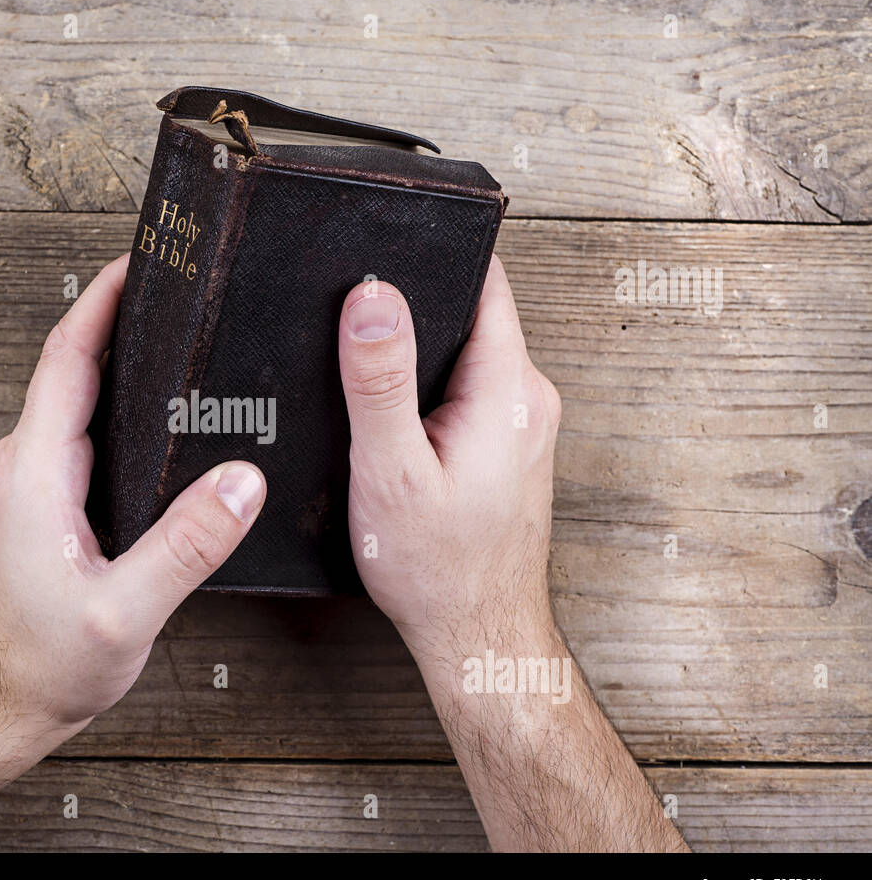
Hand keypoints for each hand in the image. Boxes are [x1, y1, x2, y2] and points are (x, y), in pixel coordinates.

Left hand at [0, 254, 266, 735]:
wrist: (1, 702)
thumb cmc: (45, 663)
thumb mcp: (125, 612)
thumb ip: (184, 546)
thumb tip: (241, 483)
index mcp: (34, 473)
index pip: (67, 359)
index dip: (103, 302)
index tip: (138, 261)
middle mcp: (24, 464)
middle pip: (72, 365)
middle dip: (120, 316)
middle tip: (176, 285)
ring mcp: (30, 480)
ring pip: (77, 396)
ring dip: (119, 358)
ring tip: (176, 333)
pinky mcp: (43, 500)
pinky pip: (82, 429)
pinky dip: (117, 401)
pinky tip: (159, 409)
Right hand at [337, 256, 560, 672]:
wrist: (477, 636)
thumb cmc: (438, 569)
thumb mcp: (392, 471)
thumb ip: (380, 381)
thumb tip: (373, 296)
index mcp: (508, 390)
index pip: (484, 280)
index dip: (430, 253)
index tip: (381, 243)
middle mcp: (527, 398)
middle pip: (470, 312)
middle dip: (412, 305)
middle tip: (352, 317)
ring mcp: (521, 422)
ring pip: (466, 353)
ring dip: (418, 353)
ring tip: (366, 371)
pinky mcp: (506, 445)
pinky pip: (466, 389)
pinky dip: (428, 390)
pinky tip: (392, 420)